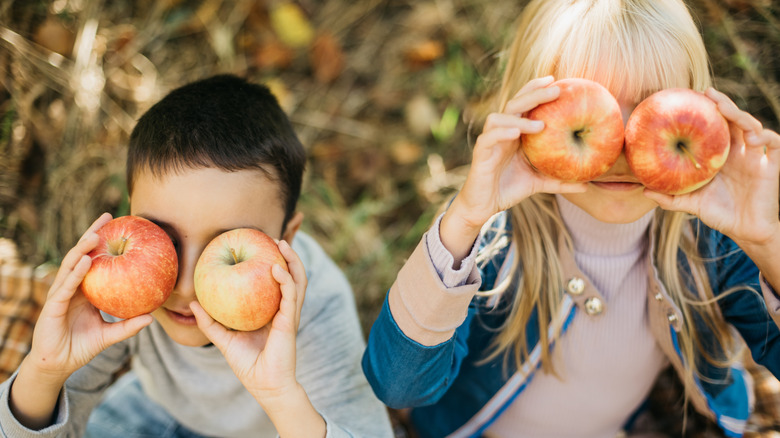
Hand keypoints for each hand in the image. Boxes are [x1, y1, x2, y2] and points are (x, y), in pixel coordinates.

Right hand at [26, 212, 153, 383]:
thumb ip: (128, 326)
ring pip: (71, 266)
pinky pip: (66, 287)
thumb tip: (152, 317)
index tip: (119, 225)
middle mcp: (71, 288)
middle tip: (108, 217)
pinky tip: (86, 261)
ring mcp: (60, 295)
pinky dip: (76, 273)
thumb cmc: (80, 347)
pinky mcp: (52, 307)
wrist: (57, 366)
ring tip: (96, 235)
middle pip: (81, 255)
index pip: (93, 260)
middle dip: (92, 235)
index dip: (103, 242)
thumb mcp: (110, 335)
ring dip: (82, 249)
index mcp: (84, 290)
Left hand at [191, 239, 306, 404]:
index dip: (274, 263)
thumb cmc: (247, 364)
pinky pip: (290, 296)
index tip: (260, 246)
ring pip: (297, 281)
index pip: (277, 282)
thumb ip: (210, 322)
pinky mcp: (289, 322)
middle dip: (288, 255)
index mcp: (272, 311)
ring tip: (280, 245)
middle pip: (291, 276)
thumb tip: (192, 303)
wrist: (265, 385)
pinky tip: (275, 268)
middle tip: (273, 238)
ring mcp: (289, 314)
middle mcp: (284, 309)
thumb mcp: (224, 340)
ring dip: (292, 261)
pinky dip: (285, 280)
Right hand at [441, 76, 586, 260]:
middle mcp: (502, 132)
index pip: (524, 104)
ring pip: (499, 117)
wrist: (484, 206)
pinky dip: (502, 132)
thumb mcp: (538, 184)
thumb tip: (587, 186)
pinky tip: (516, 134)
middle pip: (515, 103)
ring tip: (542, 124)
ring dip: (520, 117)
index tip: (557, 81)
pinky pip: (489, 137)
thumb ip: (560, 182)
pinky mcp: (480, 153)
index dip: (537, 89)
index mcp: (515, 133)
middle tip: (556, 88)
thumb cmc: (509, 189)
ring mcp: (490, 141)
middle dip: (534, 93)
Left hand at [643, 88, 779, 247]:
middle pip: (733, 120)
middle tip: (707, 93)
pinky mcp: (772, 165)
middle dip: (722, 104)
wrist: (745, 231)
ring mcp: (756, 157)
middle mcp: (738, 151)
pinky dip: (766, 136)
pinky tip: (754, 137)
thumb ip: (670, 198)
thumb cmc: (719, 214)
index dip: (706, 112)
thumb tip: (643, 190)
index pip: (714, 127)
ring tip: (724, 109)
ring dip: (740, 115)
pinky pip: (775, 144)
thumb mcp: (691, 204)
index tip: (689, 97)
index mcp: (720, 156)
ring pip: (752, 126)